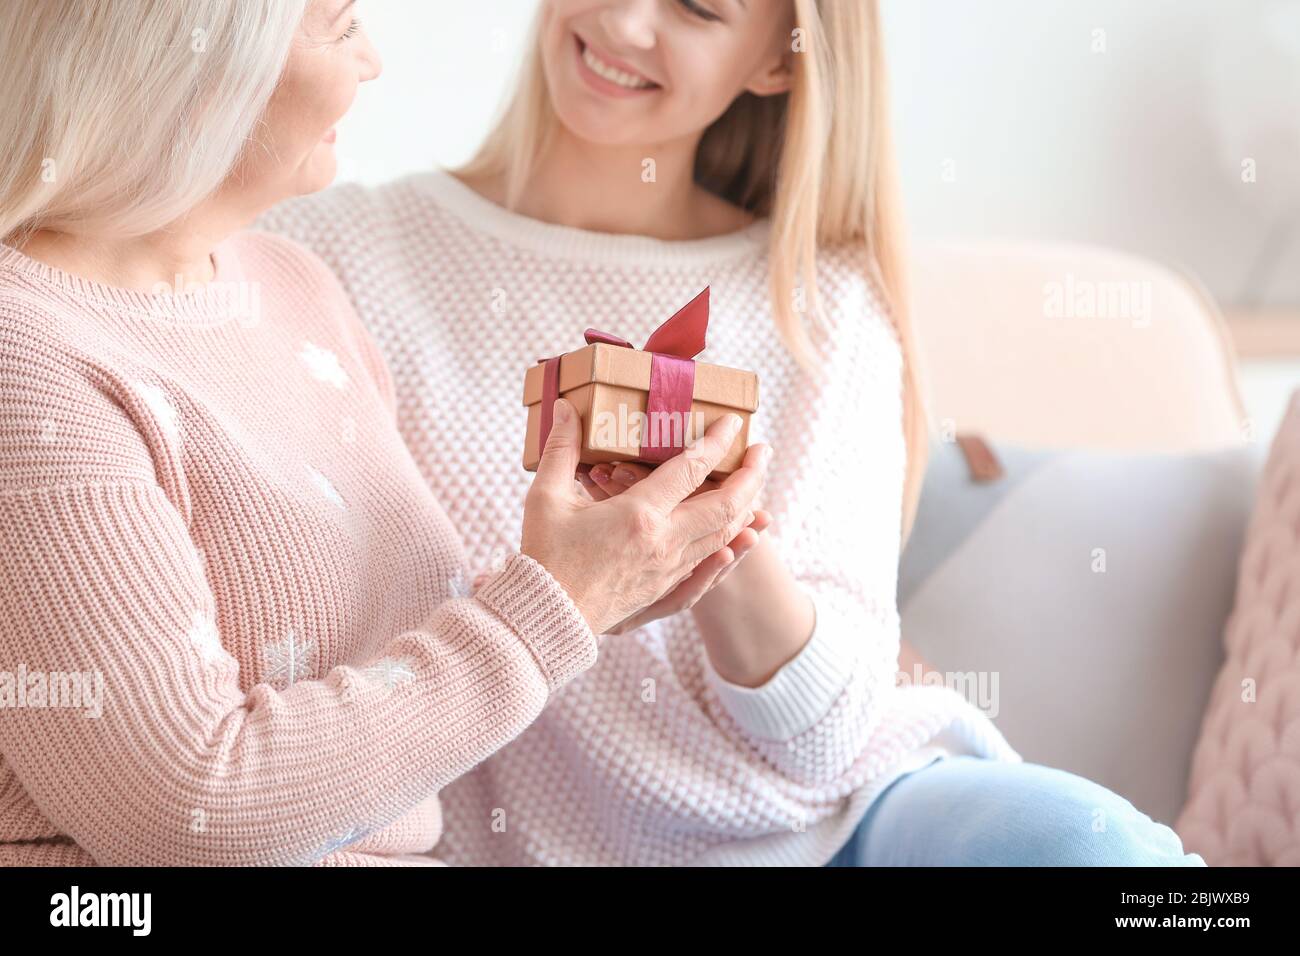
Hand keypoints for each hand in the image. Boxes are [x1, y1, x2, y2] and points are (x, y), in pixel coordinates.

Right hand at [520, 399, 769, 635]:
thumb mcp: (546, 497)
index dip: (717, 441)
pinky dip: (731, 546)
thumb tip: (564, 408)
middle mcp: (664, 542)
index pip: (691, 469)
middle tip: (763, 451)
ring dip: (747, 506)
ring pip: (724, 535)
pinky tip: (741, 536)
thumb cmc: (544, 556)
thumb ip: (561, 449)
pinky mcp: (665, 588)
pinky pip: (710, 565)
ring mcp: (669, 569)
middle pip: (725, 505)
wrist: (546, 617)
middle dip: (751, 475)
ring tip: (757, 484)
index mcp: (638, 515)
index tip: (733, 421)